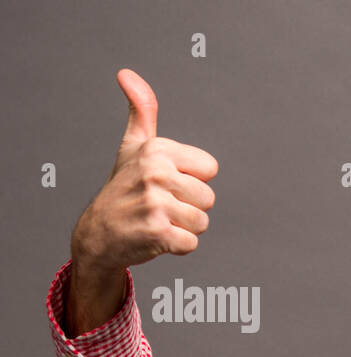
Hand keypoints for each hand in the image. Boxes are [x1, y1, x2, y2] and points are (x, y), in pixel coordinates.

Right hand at [70, 69, 218, 273]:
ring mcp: (156, 203)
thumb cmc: (124, 188)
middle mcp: (155, 172)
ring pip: (202, 222)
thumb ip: (142, 111)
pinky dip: (177, 247)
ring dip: (184, 228)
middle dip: (189, 207)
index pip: (210, 169)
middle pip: (209, 198)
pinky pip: (191, 244)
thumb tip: (127, 74)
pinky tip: (155, 237)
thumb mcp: (133, 146)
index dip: (192, 180)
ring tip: (158, 220)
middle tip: (160, 206)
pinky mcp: (158, 232)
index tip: (165, 183)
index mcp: (157, 150)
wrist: (99, 233)